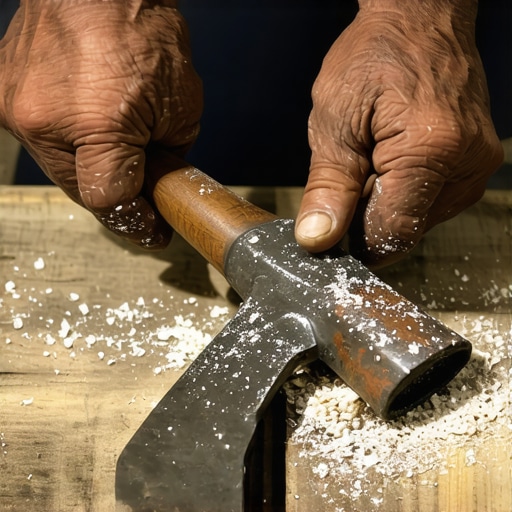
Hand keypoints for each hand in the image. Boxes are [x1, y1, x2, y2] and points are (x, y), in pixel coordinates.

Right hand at [0, 1, 201, 248]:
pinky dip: (72, 144)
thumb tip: (154, 185)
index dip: (136, 217)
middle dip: (116, 196)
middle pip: (81, 190)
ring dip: (92, 170)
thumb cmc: (147, 32)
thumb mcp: (181, 108)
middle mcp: (41, 121)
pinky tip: (92, 131)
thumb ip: (166, 157)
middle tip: (143, 198)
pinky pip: (44, 140)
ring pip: (60, 169)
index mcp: (93, 126)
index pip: (108, 200)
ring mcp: (14, 107)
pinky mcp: (3, 95)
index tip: (154, 225)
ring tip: (119, 154)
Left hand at [295, 1, 502, 266]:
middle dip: (367, 216)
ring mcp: (475, 165)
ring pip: (419, 217)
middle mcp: (466, 166)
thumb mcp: (336, 121)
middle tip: (346, 178)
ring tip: (369, 160)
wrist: (419, 18)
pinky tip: (387, 161)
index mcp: (430, 152)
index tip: (329, 232)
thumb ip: (328, 186)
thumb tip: (317, 239)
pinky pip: (432, 200)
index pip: (392, 232)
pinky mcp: (473, 163)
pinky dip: (403, 192)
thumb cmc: (375, 56)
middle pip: (406, 228)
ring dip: (385, 203)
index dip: (356, 240)